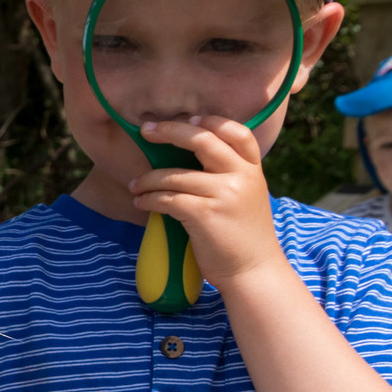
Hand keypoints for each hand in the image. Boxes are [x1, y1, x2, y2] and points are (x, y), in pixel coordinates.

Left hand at [130, 115, 287, 284]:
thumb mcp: (246, 198)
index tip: (188, 119)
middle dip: (169, 131)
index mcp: (253, 170)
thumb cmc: (244, 237)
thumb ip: (228, 175)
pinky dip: (148, 198)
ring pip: (175, 174)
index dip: (211, 120)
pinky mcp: (205, 214)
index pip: (237, 132)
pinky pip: (166, 198)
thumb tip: (187, 156)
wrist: (255, 272)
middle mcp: (242, 177)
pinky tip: (140, 202)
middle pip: (202, 139)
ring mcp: (225, 195)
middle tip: (146, 131)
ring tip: (136, 186)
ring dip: (148, 179)